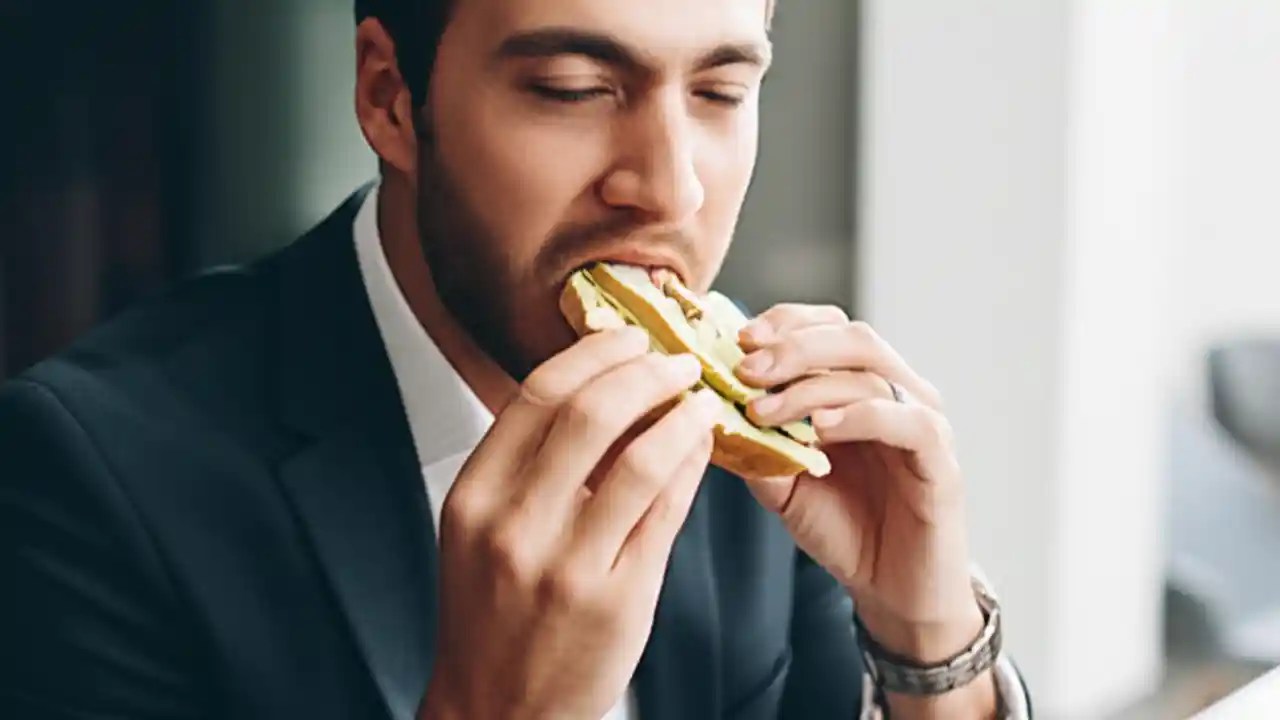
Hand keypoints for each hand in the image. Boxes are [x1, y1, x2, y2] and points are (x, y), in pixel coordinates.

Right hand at [419, 328, 719, 719]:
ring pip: (641, 458)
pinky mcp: (618, 599)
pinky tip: (700, 448)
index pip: (538, 394)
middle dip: (645, 370)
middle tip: (674, 359)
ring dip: (681, 414)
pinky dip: (689, 467)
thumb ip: (529, 464)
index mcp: (475, 496)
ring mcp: (567, 566)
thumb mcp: (485, 530)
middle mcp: (514, 526)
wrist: (498, 708)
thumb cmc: (494, 615)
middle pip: (590, 411)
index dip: (593, 354)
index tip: (626, 337)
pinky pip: (667, 511)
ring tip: (699, 398)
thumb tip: (601, 387)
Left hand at [733, 305, 981, 662]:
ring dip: (811, 384)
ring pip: (873, 373)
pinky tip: (821, 429)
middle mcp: (897, 392)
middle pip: (851, 336)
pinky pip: (909, 421)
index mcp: (861, 386)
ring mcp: (923, 422)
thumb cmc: (845, 529)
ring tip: (765, 408)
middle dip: (792, 346)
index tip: (738, 338)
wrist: (893, 592)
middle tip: (745, 369)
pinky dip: (862, 416)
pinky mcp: (942, 460)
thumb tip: (708, 415)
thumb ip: (756, 446)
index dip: (785, 322)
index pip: (828, 326)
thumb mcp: (785, 484)